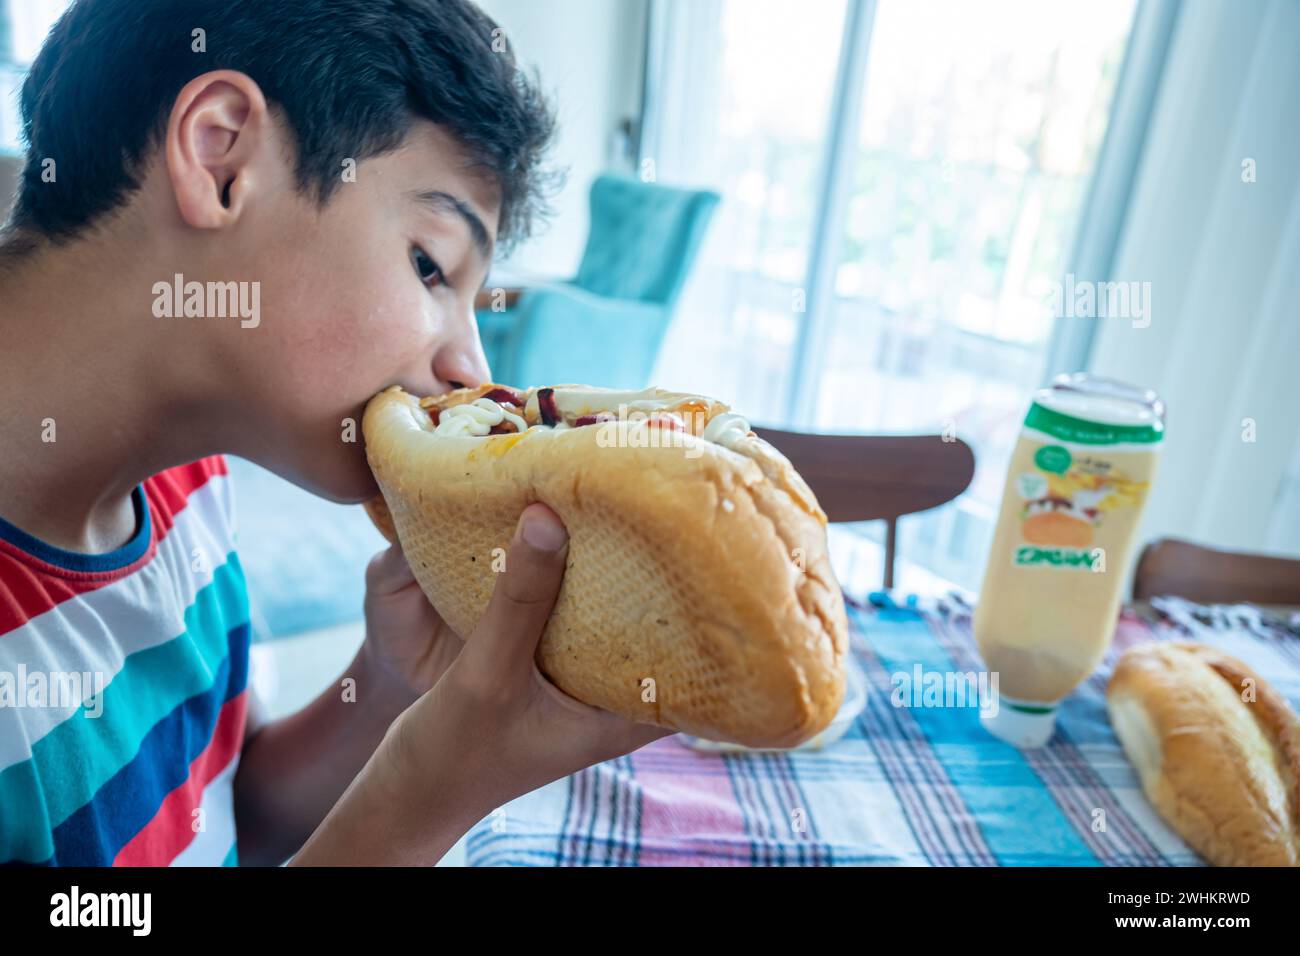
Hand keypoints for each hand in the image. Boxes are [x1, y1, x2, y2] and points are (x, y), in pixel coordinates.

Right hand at [293, 504, 668, 864]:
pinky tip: (568, 530)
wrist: (409, 788)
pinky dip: (572, 577)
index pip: (695, 655)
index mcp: (627, 718)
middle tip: (659, 500)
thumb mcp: (487, 673)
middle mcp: (620, 698)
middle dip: (657, 568)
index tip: (698, 536)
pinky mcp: (558, 664)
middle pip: (658, 622)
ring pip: (616, 611)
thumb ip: (520, 599)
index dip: (702, 600)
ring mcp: (589, 680)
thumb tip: (548, 516)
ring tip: (620, 501)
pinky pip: (578, 611)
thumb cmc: (453, 751)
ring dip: (610, 566)